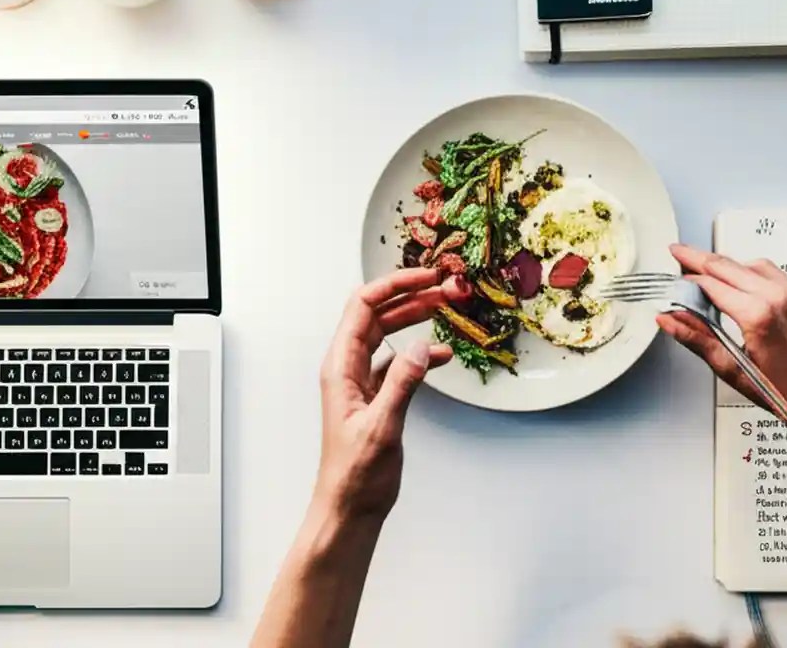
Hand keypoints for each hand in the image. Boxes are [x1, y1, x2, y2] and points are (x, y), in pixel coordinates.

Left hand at [315, 268, 469, 522]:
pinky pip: (396, 362)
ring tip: (446, 308)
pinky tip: (442, 354)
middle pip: (376, 315)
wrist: (348, 508)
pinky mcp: (374, 397)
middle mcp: (347, 368)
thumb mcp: (382, 426)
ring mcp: (360, 381)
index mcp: (340, 367)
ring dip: (415, 318)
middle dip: (410, 296)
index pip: (362, 308)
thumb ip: (402, 384)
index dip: (394, 286)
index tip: (426, 277)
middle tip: (445, 289)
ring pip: (387, 335)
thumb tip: (423, 347)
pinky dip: (420, 352)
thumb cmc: (355, 475)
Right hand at [657, 244, 786, 453]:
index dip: (685, 280)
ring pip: (748, 264)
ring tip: (701, 268)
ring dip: (723, 263)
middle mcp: (777, 297)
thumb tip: (670, 321)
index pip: (710, 284)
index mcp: (758, 315)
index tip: (670, 282)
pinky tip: (735, 280)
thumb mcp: (734, 370)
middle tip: (676, 253)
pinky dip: (746, 269)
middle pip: (727, 265)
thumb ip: (697, 339)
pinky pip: (769, 271)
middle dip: (697, 258)